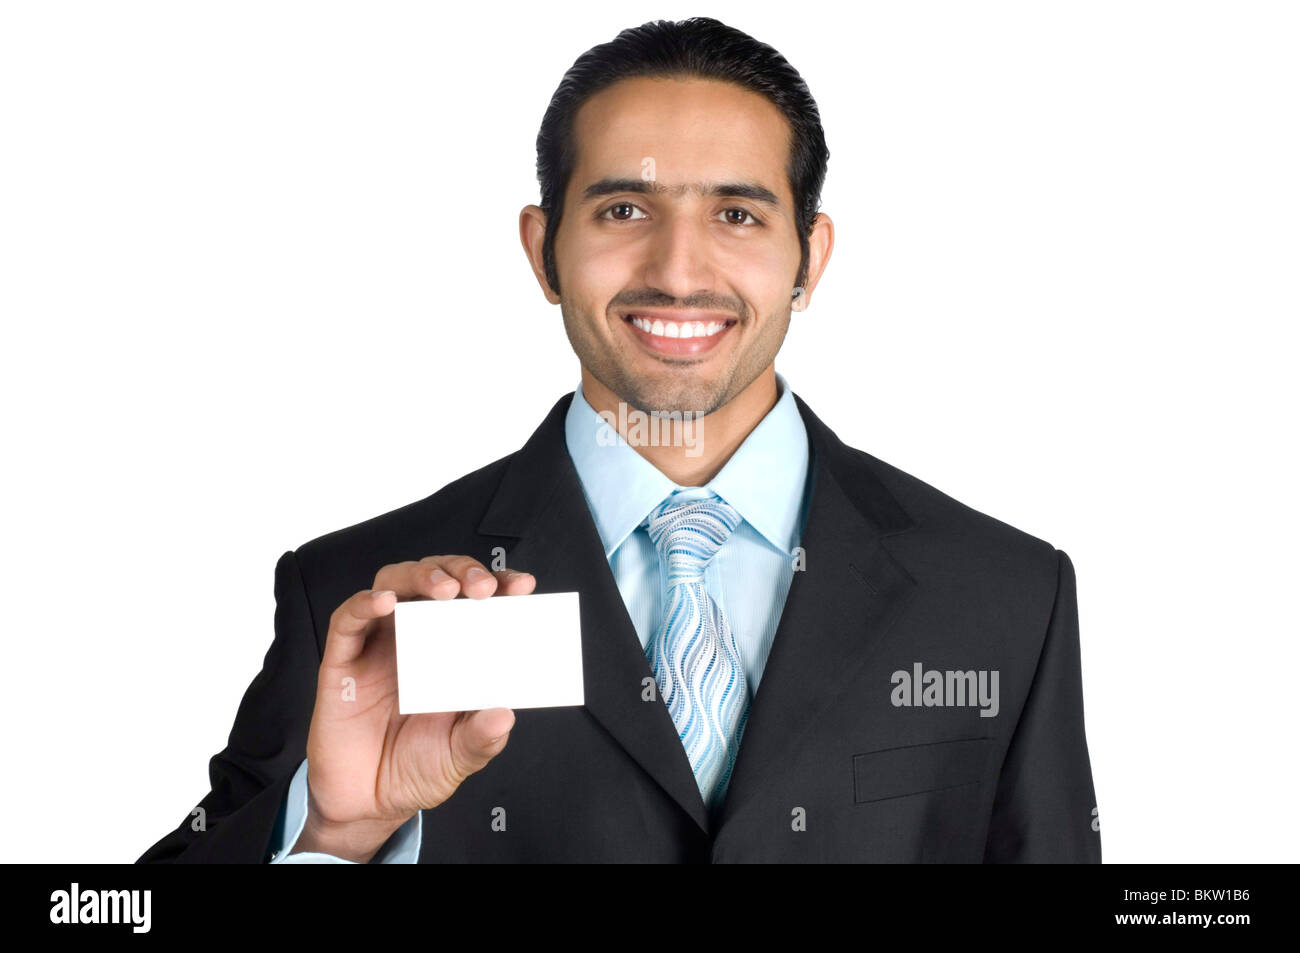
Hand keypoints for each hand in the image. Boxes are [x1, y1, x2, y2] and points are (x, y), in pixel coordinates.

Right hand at [291, 555, 534, 861]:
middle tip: (482, 588)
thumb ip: (481, 738)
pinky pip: (348, 619)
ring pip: (394, 582)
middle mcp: (418, 639)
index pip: (477, 603)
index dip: (499, 586)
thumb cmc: (416, 768)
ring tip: (444, 589)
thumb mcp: (460, 757)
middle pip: (437, 579)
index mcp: (454, 652)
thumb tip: (504, 715)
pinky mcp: (342, 660)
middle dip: (462, 571)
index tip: (522, 586)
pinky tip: (384, 602)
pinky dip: (364, 603)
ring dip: (421, 575)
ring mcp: (380, 644)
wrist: (367, 803)